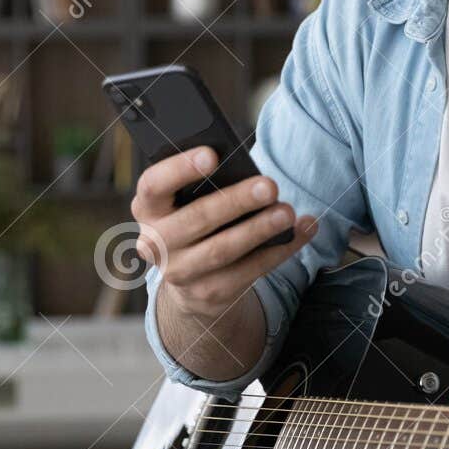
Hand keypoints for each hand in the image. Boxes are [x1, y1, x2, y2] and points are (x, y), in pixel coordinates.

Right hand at [131, 146, 316, 321]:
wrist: (190, 278)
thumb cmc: (194, 216)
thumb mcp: (186, 199)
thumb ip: (204, 183)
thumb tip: (246, 170)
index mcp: (147, 207)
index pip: (154, 185)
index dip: (180, 169)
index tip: (213, 155)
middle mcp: (156, 242)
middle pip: (196, 218)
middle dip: (235, 201)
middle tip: (269, 185)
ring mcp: (180, 273)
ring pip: (223, 250)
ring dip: (259, 229)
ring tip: (287, 212)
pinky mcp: (209, 293)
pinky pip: (249, 271)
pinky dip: (279, 250)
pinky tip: (301, 231)